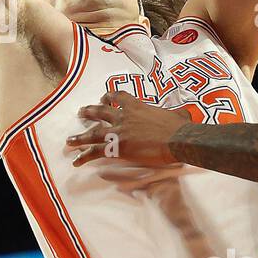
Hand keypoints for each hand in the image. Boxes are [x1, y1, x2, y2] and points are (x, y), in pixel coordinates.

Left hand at [67, 93, 196, 166]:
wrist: (177, 139)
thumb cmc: (180, 128)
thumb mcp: (178, 115)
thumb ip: (178, 113)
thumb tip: (187, 114)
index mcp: (137, 106)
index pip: (119, 96)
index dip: (110, 96)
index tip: (104, 97)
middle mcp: (124, 116)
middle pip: (101, 111)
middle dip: (90, 112)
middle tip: (81, 112)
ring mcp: (119, 131)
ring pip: (93, 132)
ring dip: (80, 137)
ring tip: (70, 140)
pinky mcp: (117, 147)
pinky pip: (96, 152)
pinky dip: (84, 156)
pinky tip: (76, 161)